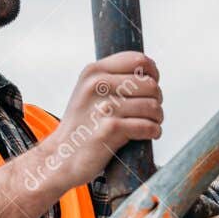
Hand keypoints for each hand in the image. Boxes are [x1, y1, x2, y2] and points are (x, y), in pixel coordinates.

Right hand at [37, 51, 163, 188]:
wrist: (61, 156)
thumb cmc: (82, 125)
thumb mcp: (89, 92)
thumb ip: (113, 78)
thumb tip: (150, 72)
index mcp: (93, 71)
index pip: (139, 61)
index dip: (152, 74)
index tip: (149, 89)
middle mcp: (97, 85)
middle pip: (150, 84)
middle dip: (157, 100)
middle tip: (150, 112)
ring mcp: (103, 107)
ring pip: (152, 106)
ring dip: (157, 118)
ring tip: (150, 124)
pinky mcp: (110, 129)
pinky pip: (147, 126)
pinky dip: (153, 132)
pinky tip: (149, 134)